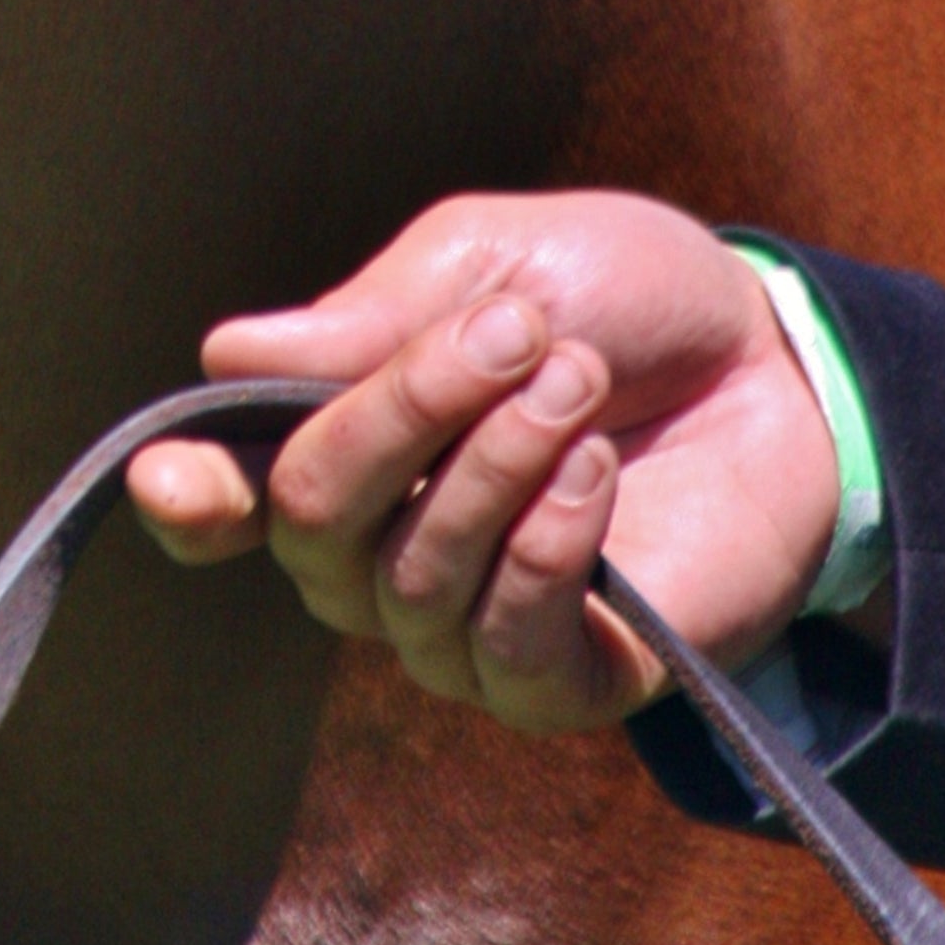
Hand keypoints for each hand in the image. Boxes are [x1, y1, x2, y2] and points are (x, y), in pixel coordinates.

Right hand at [127, 192, 844, 731]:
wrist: (774, 360)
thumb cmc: (616, 296)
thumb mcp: (495, 263)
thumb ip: (375, 318)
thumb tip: (230, 355)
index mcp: (350, 439)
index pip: (232, 497)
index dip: (188, 496)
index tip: (170, 479)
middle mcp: (384, 552)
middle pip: (311, 523)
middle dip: (400, 414)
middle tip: (513, 333)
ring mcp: (468, 629)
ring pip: (411, 580)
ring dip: (500, 459)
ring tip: (579, 379)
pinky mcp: (565, 681)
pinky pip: (509, 640)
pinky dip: (548, 540)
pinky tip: (597, 468)